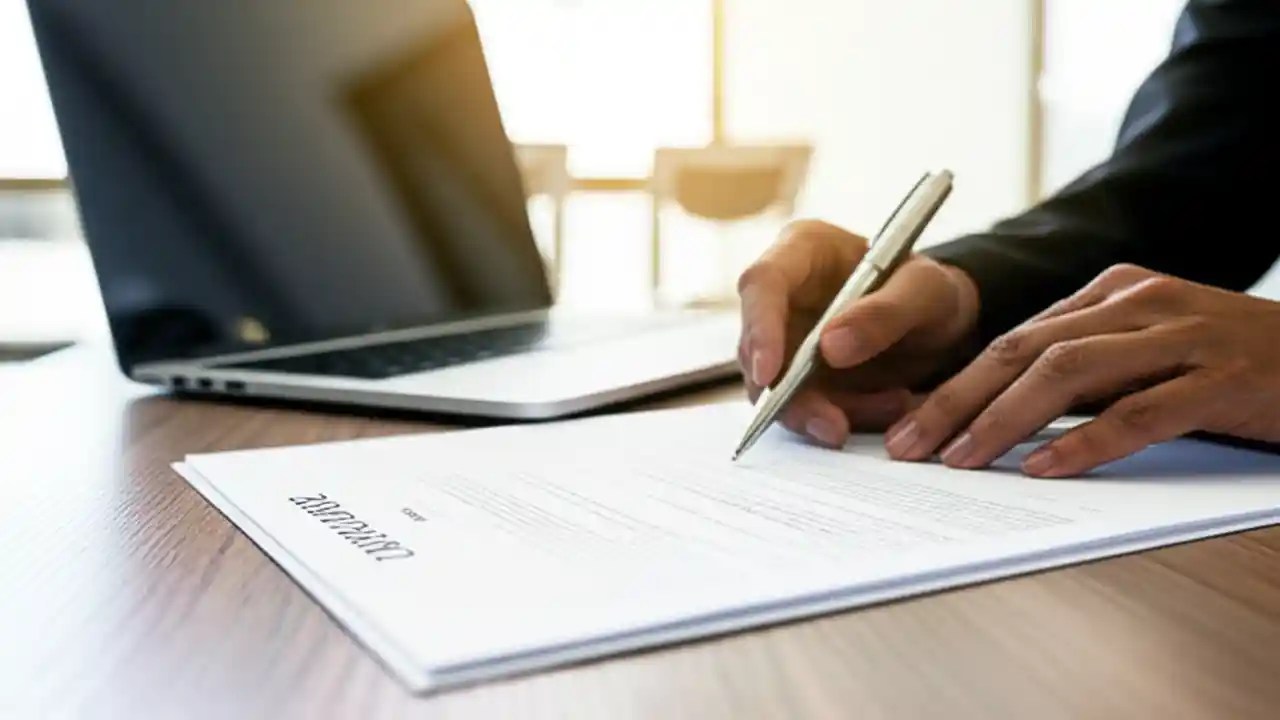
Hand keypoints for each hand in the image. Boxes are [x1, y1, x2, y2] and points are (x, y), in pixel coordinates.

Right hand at [737, 220, 981, 446]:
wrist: (940, 324)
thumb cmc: (929, 290)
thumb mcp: (926, 291)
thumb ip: (884, 313)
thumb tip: (829, 348)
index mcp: (803, 251)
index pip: (762, 283)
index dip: (759, 328)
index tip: (769, 374)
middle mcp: (784, 296)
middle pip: (757, 349)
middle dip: (792, 396)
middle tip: (835, 427)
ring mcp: (786, 340)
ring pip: (778, 389)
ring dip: (825, 412)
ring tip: (892, 405)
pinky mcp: (798, 378)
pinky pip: (806, 408)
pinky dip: (844, 417)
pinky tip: (887, 407)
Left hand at [888, 264, 1279, 476]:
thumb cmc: (1230, 360)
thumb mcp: (1148, 348)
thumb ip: (1085, 368)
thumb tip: (1000, 415)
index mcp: (1112, 293)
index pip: (1012, 339)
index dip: (953, 384)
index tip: (907, 427)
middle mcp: (1138, 303)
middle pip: (1023, 351)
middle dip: (956, 401)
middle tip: (910, 447)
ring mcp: (1183, 337)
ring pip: (1068, 373)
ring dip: (1005, 419)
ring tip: (963, 460)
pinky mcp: (1224, 378)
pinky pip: (1141, 411)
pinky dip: (1086, 441)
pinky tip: (1045, 467)